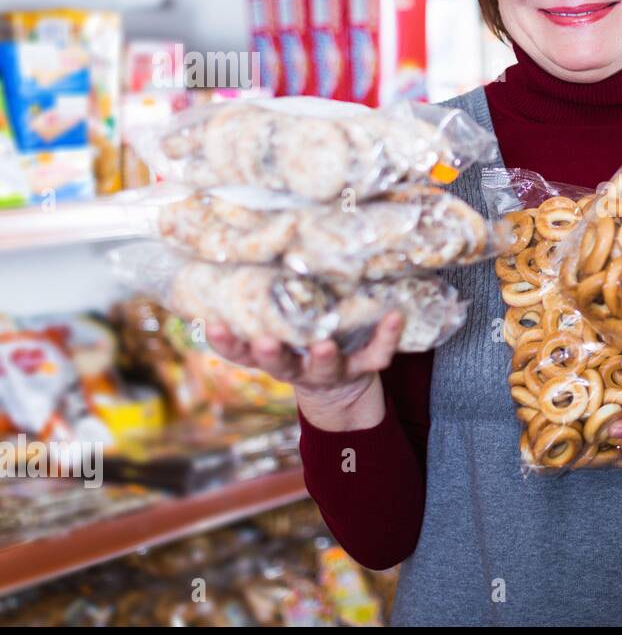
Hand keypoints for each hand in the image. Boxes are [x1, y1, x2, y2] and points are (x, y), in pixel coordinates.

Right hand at [206, 312, 405, 432]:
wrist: (341, 387)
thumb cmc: (302, 341)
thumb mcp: (281, 325)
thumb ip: (267, 301)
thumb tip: (247, 247)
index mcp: (272, 354)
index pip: (241, 351)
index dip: (226, 341)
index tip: (214, 324)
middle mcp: (297, 366)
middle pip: (279, 364)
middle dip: (271, 354)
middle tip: (265, 342)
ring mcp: (331, 369)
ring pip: (325, 366)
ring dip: (324, 356)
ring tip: (324, 344)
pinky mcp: (363, 366)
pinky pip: (377, 354)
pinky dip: (387, 336)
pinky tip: (395, 316)